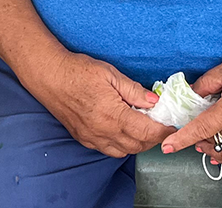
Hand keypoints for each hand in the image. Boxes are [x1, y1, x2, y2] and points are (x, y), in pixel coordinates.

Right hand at [23, 50, 171, 157]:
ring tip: (143, 128)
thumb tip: (154, 101)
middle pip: (138, 145)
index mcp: (114, 115)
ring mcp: (93, 137)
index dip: (163, 131)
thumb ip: (134, 90)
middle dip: (153, 138)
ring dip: (138, 143)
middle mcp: (104, 131)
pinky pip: (109, 149)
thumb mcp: (110, 74)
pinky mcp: (84, 138)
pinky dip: (122, 145)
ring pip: (124, 151)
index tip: (171, 126)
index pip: (147, 132)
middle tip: (160, 125)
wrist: (49, 76)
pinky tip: (123, 131)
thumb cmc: (78, 71)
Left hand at [160, 47, 221, 165]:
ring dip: (212, 147)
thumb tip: (189, 97)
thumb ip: (205, 85)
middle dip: (198, 135)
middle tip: (192, 125)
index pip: (201, 129)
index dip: (182, 139)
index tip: (168, 147)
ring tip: (202, 142)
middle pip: (212, 139)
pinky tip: (218, 152)